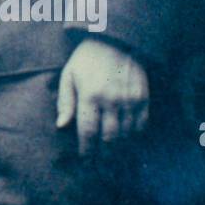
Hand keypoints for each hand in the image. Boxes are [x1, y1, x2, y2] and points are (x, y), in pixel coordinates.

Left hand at [57, 37, 148, 156]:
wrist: (117, 39)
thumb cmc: (87, 59)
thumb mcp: (69, 75)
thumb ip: (65, 101)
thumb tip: (61, 126)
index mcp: (89, 95)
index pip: (88, 132)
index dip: (86, 150)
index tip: (85, 159)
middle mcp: (111, 100)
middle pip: (109, 139)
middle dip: (103, 155)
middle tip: (99, 165)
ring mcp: (130, 99)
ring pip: (126, 135)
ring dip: (119, 148)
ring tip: (112, 157)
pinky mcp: (143, 98)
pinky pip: (141, 125)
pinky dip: (134, 136)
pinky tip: (127, 140)